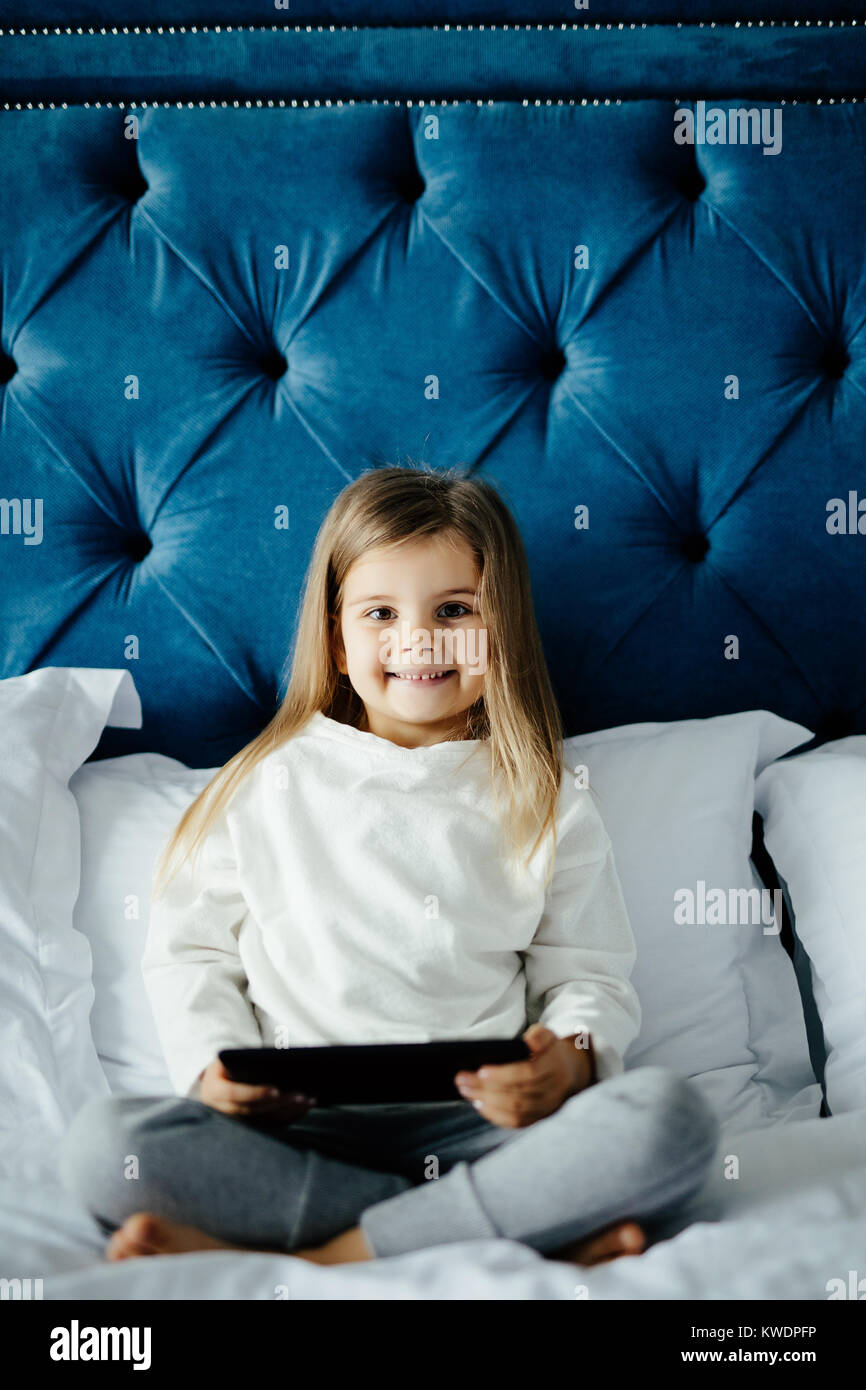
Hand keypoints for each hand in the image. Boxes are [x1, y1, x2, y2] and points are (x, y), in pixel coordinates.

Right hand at [198, 1057, 315, 1124]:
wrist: (215, 1082)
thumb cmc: (226, 1064)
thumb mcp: (228, 1058)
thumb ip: (245, 1061)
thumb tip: (276, 1062)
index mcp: (214, 1091)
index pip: (235, 1094)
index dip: (256, 1093)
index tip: (276, 1090)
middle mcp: (223, 1111)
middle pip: (255, 1110)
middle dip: (280, 1103)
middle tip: (302, 1095)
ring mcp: (236, 1122)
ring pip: (266, 1121)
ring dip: (289, 1111)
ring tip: (309, 1100)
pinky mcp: (250, 1126)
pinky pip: (271, 1125)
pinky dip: (289, 1117)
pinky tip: (304, 1108)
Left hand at [453, 1024, 594, 1127]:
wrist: (570, 1071)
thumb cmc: (550, 1050)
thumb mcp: (547, 1035)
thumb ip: (539, 1035)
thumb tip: (528, 1042)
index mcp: (554, 1068)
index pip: (528, 1074)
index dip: (504, 1075)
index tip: (480, 1070)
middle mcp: (553, 1092)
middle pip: (517, 1096)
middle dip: (485, 1089)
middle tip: (461, 1080)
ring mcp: (547, 1108)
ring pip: (516, 1112)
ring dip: (487, 1103)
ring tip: (466, 1091)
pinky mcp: (539, 1118)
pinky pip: (517, 1122)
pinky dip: (496, 1116)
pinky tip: (479, 1104)